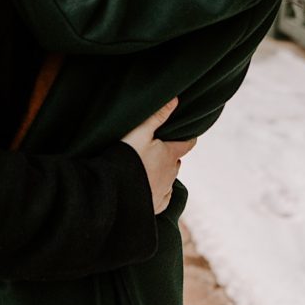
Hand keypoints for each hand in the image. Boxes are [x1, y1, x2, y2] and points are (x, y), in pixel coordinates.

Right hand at [121, 98, 196, 214]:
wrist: (114, 193)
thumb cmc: (126, 158)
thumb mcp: (140, 131)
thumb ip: (157, 116)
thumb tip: (175, 99)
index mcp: (169, 155)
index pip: (187, 144)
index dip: (189, 138)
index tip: (189, 133)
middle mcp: (170, 174)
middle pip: (176, 161)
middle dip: (171, 154)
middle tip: (161, 148)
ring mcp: (163, 191)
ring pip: (170, 178)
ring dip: (165, 171)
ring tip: (153, 166)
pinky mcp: (154, 205)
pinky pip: (164, 197)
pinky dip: (162, 191)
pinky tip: (155, 189)